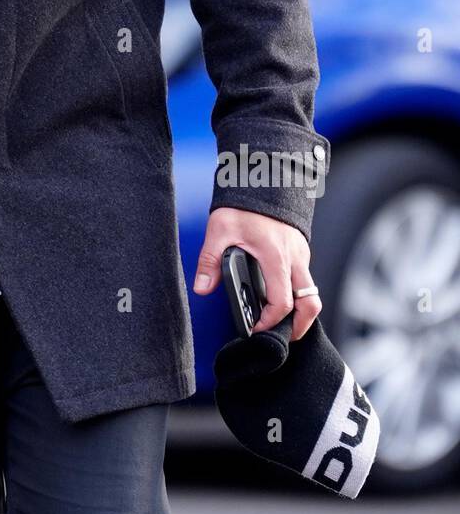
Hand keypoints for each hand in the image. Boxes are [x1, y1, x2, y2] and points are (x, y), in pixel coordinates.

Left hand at [192, 206, 321, 341]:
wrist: (263, 176)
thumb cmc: (244, 203)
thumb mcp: (220, 230)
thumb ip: (210, 261)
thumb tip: (202, 289)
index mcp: (276, 257)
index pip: (282, 302)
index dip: (270, 321)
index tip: (255, 328)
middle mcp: (295, 258)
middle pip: (310, 303)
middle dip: (299, 325)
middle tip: (282, 336)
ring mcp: (301, 254)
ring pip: (311, 291)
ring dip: (300, 310)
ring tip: (279, 321)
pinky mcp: (300, 249)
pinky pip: (305, 278)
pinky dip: (297, 292)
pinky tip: (277, 295)